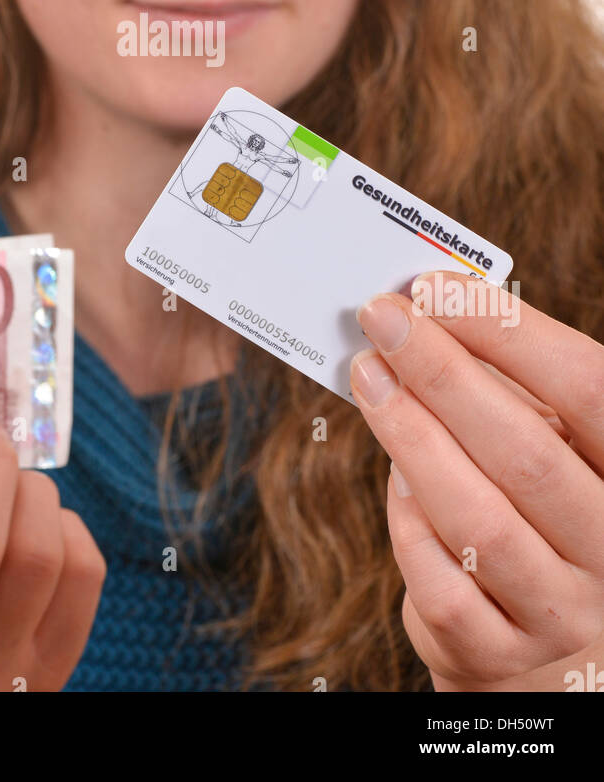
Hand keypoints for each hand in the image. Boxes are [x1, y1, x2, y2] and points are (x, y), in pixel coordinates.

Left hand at [349, 269, 603, 690]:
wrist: (556, 661)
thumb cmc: (552, 521)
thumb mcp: (564, 455)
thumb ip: (518, 396)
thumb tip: (431, 318)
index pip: (588, 390)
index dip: (511, 332)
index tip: (435, 288)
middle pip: (527, 455)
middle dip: (443, 373)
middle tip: (382, 318)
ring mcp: (561, 616)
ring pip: (479, 520)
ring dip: (410, 434)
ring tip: (368, 376)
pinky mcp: (499, 662)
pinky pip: (442, 585)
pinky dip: (409, 520)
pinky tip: (395, 473)